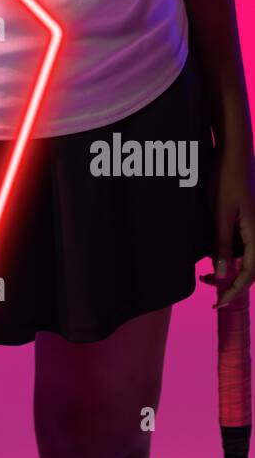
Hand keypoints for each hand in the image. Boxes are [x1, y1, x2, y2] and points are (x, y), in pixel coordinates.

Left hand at [198, 140, 254, 308]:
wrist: (234, 152)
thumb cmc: (226, 179)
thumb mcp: (220, 213)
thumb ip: (222, 244)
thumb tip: (223, 273)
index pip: (249, 274)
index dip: (234, 291)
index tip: (218, 304)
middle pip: (251, 271)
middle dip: (232, 286)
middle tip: (211, 295)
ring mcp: (254, 227)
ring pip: (247, 259)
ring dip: (231, 272)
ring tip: (208, 278)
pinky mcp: (248, 220)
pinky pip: (243, 247)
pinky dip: (231, 258)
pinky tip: (216, 258)